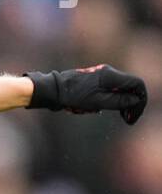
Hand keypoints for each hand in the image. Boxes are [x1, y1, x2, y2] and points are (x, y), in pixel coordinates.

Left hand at [24, 65, 147, 124]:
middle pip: (130, 87)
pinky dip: (112, 101)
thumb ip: (118, 101)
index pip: (136, 84)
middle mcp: (108, 73)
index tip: (133, 115)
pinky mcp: (95, 82)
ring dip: (122, 104)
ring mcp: (102, 76)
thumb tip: (135, 101)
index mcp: (110, 76)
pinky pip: (110, 91)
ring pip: (120, 90)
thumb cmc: (72, 96)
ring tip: (120, 117)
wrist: (53, 90)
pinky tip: (105, 110)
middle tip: (128, 120)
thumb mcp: (97, 102)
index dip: (139, 99)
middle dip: (132, 103)